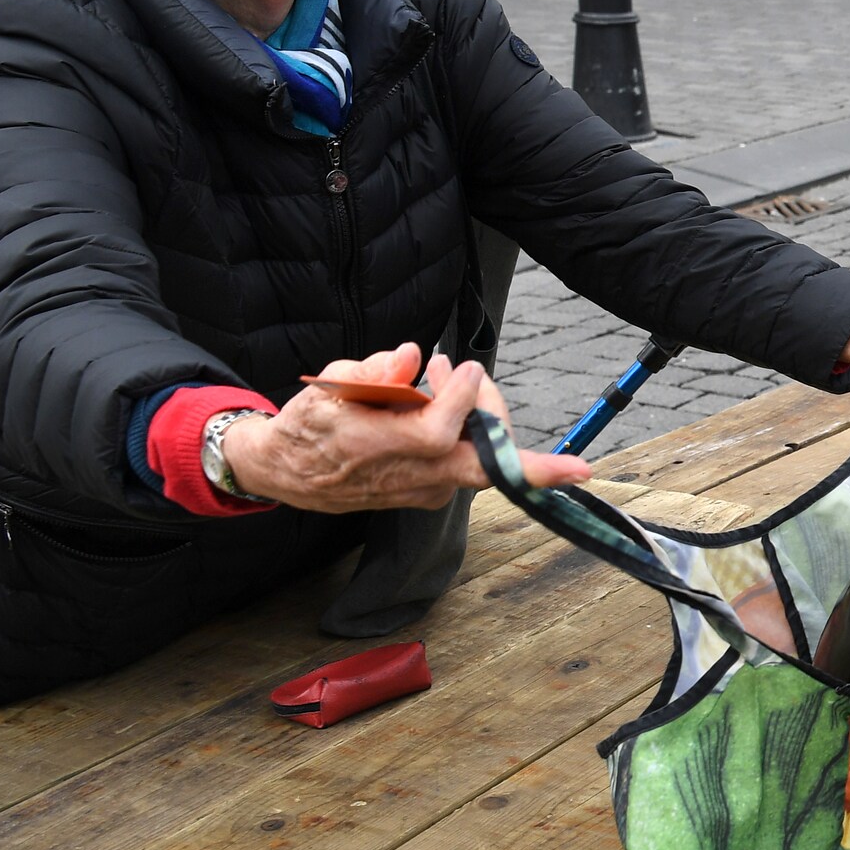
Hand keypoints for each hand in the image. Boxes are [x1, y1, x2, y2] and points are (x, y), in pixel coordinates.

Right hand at [223, 342, 593, 512]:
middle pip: (483, 473)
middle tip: (561, 452)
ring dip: (483, 415)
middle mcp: (406, 477)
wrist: (288, 472)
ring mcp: (423, 490)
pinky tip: (440, 397)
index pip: (436, 433)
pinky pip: (469, 463)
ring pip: (481, 462)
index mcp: (373, 448)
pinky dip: (471, 429)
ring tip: (441, 373)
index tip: (465, 367)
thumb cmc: (310, 423)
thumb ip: (370, 371)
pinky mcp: (431, 492)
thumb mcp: (328, 387)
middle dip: (535, 471)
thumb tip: (410, 356)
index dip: (459, 401)